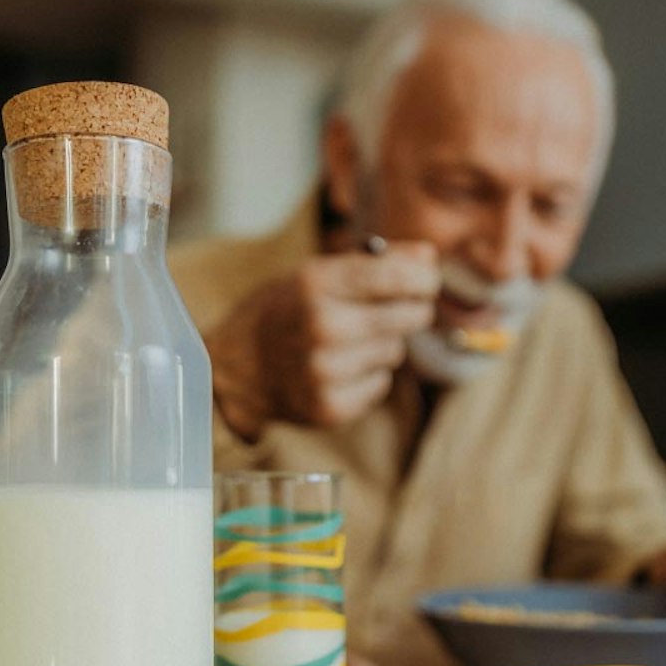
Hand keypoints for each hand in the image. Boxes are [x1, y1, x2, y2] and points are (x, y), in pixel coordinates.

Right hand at [206, 242, 438, 440]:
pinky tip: (340, 368)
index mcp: (315, 284)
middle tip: (396, 309)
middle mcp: (321, 327)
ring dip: (383, 344)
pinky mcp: (330, 409)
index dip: (424, 278)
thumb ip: (375, 262)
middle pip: (409, 316)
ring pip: (395, 351)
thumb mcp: (317, 274)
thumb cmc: (285, 311)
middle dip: (411, 310)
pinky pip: (381, 384)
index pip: (397, 277)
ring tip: (348, 341)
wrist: (236, 368)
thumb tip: (429, 256)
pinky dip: (369, 375)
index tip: (428, 281)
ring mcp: (324, 372)